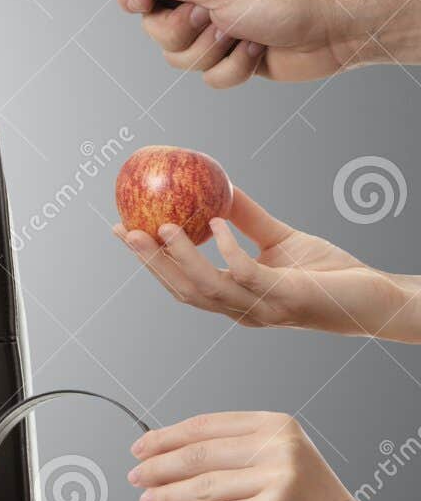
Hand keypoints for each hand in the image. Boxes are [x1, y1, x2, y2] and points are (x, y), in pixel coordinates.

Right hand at [113, 187, 413, 339]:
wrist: (374, 297)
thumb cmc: (330, 272)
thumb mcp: (281, 239)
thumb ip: (249, 220)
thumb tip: (219, 189)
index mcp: (235, 301)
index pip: (181, 284)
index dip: (150, 262)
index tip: (125, 232)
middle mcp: (242, 311)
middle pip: (183, 290)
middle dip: (150, 262)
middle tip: (126, 231)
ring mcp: (261, 309)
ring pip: (206, 288)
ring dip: (178, 258)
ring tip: (161, 227)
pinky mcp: (284, 298)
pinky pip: (245, 274)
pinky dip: (225, 249)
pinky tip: (215, 224)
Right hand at [114, 0, 367, 87]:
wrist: (333, 30)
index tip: (141, 4)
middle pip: (156, 29)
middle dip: (184, 34)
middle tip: (215, 18)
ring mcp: (216, 30)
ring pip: (179, 59)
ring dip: (213, 52)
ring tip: (242, 33)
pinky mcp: (230, 57)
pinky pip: (208, 77)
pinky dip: (234, 69)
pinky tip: (256, 50)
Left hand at [128, 411, 387, 500]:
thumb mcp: (280, 462)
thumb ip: (235, 453)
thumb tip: (170, 457)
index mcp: (276, 426)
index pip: (206, 426)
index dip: (167, 437)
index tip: (142, 447)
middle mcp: (278, 448)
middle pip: (198, 454)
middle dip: (158, 467)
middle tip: (136, 476)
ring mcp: (275, 480)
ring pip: (200, 486)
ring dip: (165, 496)